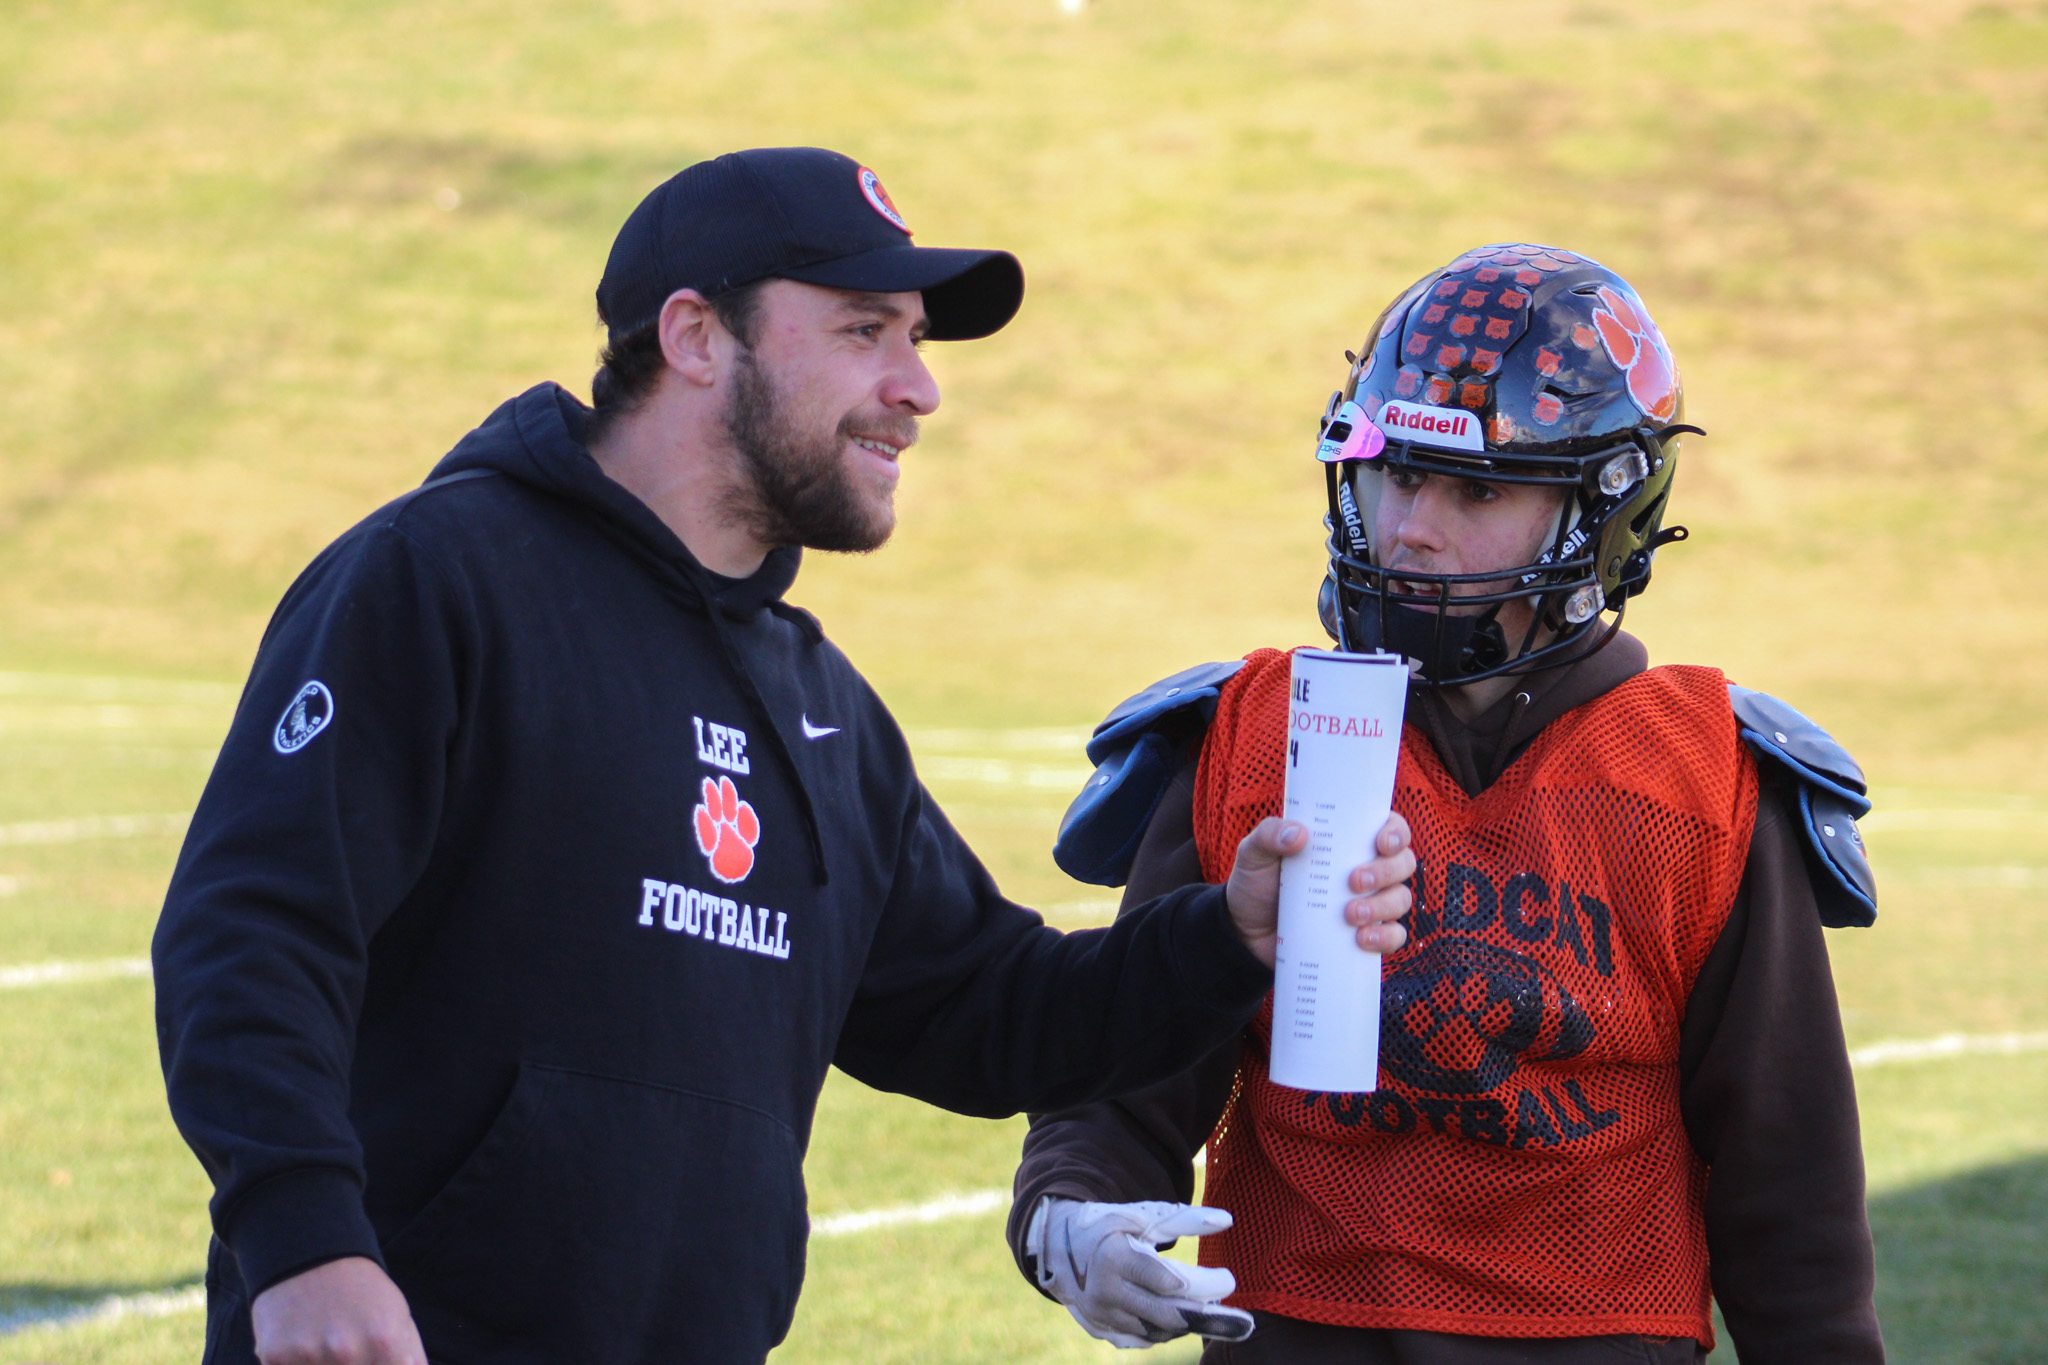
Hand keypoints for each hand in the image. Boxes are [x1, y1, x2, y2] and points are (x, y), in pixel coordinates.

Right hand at [251, 1256, 426, 1364]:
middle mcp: (348, 1352)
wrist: (313, 1254)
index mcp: (386, 1343)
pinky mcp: (274, 1356)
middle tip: (347, 1348)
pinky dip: (295, 1364)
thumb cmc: (364, 1292)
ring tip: (324, 1343)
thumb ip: (411, 1359)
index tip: (374, 1360)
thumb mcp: (400, 1319)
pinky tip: (301, 1344)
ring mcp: (308, 1356)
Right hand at [1025, 1198, 1253, 1348]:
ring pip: (1156, 1332)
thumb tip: (1228, 1220)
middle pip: (1166, 1315)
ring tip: (1204, 1307)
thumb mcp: (1143, 1217)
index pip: (1169, 1282)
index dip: (1204, 1284)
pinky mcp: (1101, 1330)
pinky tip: (1178, 1316)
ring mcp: (1101, 1317)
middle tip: (1228, 1306)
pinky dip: (1164, 1330)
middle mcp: (1105, 1293)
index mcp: (1115, 1259)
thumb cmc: (1110, 1226)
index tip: (1228, 1279)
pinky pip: (1142, 1339)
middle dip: (1203, 1313)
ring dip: (1185, 1323)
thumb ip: (1185, 1220)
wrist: (1059, 1246)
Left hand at [1224, 812, 1414, 966]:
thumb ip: (1269, 835)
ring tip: (1351, 915)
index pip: (1389, 827)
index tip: (1382, 842)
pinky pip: (1393, 936)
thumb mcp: (1254, 853)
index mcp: (1347, 841)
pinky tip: (1362, 939)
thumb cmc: (1257, 883)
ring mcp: (1369, 903)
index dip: (1396, 831)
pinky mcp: (1365, 934)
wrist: (1246, 933)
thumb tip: (1299, 834)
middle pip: (1403, 862)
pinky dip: (1385, 938)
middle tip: (1354, 881)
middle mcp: (1366, 868)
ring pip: (1400, 898)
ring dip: (1383, 906)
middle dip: (1387, 871)